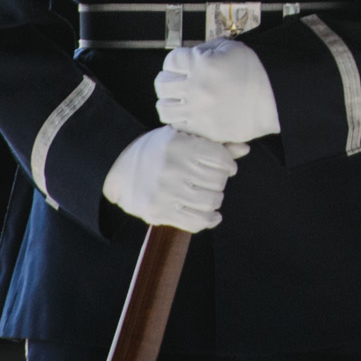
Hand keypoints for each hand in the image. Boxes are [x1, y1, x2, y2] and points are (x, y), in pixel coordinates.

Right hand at [101, 126, 240, 232]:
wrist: (115, 170)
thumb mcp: (181, 138)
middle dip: (220, 182)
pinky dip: (209, 221)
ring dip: (215, 201)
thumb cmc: (154, 151)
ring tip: (211, 196)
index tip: (227, 167)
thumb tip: (245, 149)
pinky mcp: (159, 213)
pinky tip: (211, 216)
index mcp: (179, 144)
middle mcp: (173, 167)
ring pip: (210, 201)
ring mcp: (165, 192)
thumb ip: (214, 144)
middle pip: (218, 180)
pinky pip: (195, 222)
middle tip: (215, 182)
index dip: (228, 164)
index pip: (220, 157)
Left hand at [155, 38, 282, 144]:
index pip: (171, 60)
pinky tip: (189, 114)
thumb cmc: (255, 72)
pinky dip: (179, 119)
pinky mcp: (203, 128)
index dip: (175, 61)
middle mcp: (196, 87)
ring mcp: (198, 110)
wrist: (274, 100)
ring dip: (169, 102)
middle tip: (176, 82)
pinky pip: (177, 126)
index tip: (182, 65)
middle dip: (168, 80)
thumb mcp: (232, 48)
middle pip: (161, 84)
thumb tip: (190, 56)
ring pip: (164, 108)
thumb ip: (207, 48)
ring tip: (179, 100)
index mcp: (202, 64)